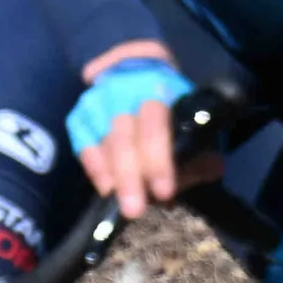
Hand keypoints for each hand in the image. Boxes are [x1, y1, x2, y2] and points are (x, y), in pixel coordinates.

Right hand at [67, 45, 214, 220]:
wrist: (142, 72)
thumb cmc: (176, 107)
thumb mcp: (198, 123)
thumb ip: (201, 153)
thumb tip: (197, 177)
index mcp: (160, 87)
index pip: (154, 123)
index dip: (157, 158)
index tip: (163, 192)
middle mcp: (123, 89)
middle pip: (122, 134)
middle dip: (128, 175)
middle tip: (134, 210)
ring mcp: (98, 99)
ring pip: (101, 138)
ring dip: (110, 173)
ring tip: (120, 203)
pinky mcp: (81, 112)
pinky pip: (81, 141)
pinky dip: (93, 166)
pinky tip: (105, 187)